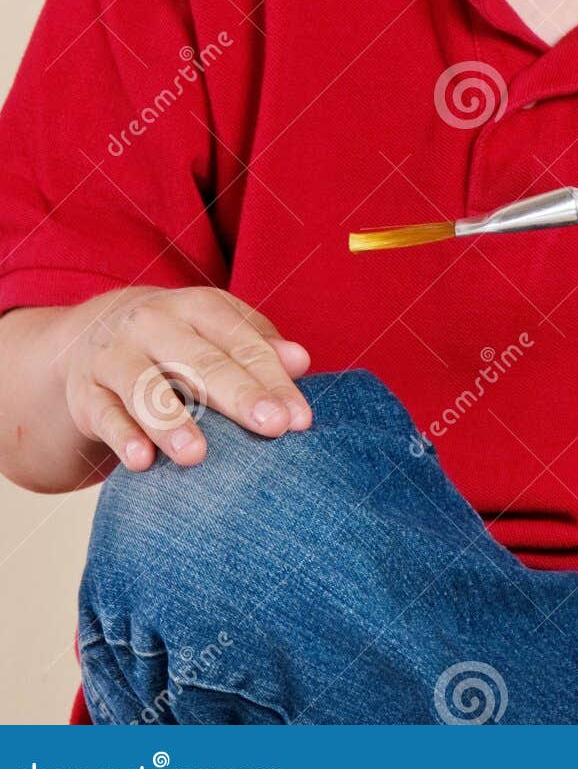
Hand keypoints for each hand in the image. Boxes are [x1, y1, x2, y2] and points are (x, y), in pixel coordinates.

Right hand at [62, 285, 313, 470]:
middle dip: (239, 395)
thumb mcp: (217, 330)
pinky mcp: (86, 392)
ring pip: (145, 388)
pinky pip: (104, 415)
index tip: (299, 418)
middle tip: (273, 427)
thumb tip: (301, 361)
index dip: (273, 379)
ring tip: (198, 455)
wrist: (93, 334)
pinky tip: (141, 462)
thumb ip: (259, 345)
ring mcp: (115, 356)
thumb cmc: (178, 339)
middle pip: (200, 361)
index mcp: (196, 306)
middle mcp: (154, 324)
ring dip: (171, 422)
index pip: (241, 342)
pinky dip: (122, 437)